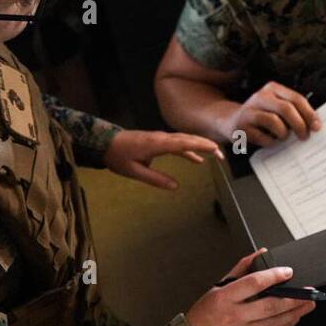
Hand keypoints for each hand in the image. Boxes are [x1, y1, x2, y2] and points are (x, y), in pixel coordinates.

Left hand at [103, 129, 222, 190]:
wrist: (105, 142)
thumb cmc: (118, 157)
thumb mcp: (135, 171)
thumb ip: (156, 179)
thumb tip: (175, 187)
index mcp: (156, 144)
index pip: (182, 143)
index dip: (199, 146)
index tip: (214, 149)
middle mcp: (162, 138)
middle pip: (188, 139)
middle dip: (205, 145)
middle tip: (221, 154)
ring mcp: (161, 138)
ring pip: (185, 140)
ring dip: (200, 146)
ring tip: (215, 155)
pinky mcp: (159, 141)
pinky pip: (178, 144)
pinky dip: (189, 150)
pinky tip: (197, 161)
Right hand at [186, 249, 316, 325]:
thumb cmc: (205, 314)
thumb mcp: (218, 288)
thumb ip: (241, 270)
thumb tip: (261, 254)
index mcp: (224, 298)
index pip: (253, 283)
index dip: (273, 276)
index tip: (288, 272)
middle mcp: (233, 316)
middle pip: (270, 305)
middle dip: (294, 298)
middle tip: (309, 292)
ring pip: (274, 322)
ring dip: (295, 313)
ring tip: (308, 305)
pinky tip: (293, 319)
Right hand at [222, 81, 321, 147]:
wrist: (231, 121)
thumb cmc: (262, 116)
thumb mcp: (276, 107)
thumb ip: (294, 112)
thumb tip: (314, 125)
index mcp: (272, 89)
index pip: (296, 99)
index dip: (309, 113)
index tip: (318, 127)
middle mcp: (260, 97)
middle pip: (286, 109)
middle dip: (300, 125)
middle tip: (305, 137)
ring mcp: (249, 111)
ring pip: (275, 122)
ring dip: (283, 134)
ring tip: (283, 137)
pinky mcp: (242, 127)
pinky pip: (263, 137)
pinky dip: (271, 142)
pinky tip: (269, 140)